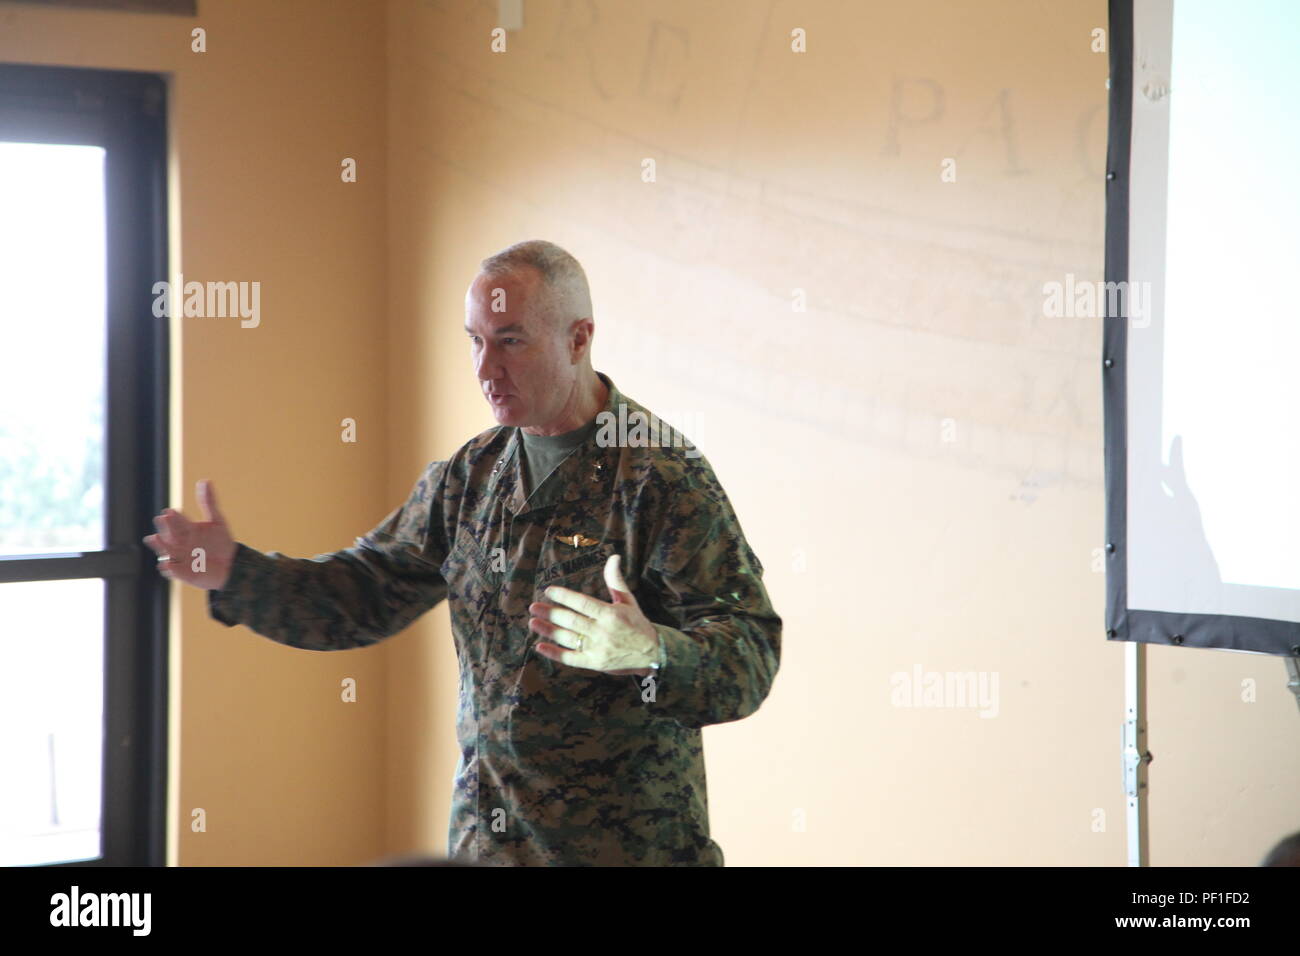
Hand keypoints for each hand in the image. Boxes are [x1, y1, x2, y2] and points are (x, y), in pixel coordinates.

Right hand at [142, 479, 236, 589]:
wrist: (230, 564)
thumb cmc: (220, 541)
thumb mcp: (217, 521)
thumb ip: (209, 502)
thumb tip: (205, 481)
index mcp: (185, 529)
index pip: (178, 520)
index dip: (174, 516)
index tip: (170, 511)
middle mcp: (178, 542)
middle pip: (169, 533)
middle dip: (165, 527)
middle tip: (161, 520)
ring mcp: (178, 557)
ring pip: (166, 550)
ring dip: (160, 545)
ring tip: (155, 538)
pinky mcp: (181, 572)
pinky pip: (173, 570)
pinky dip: (169, 568)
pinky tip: (167, 564)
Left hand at [529, 554, 660, 675]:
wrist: (652, 652)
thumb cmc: (636, 623)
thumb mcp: (628, 600)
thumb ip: (615, 580)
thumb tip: (613, 557)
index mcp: (610, 614)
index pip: (582, 603)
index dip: (564, 596)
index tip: (549, 591)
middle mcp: (603, 632)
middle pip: (571, 621)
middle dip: (551, 613)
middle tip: (534, 606)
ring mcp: (598, 649)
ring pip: (568, 638)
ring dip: (548, 630)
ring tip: (533, 622)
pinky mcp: (595, 663)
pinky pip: (570, 658)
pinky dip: (554, 654)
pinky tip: (540, 646)